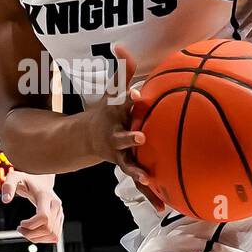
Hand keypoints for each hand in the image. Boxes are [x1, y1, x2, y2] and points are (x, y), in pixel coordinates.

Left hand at [1, 171, 63, 243]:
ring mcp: (60, 213)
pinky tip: (33, 233)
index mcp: (46, 196)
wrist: (41, 180)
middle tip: (19, 229)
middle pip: (48, 229)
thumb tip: (5, 200)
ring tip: (25, 231)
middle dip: (31, 233)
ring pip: (53, 235)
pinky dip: (43, 239)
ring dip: (37, 238)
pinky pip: (55, 236)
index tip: (21, 223)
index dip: (31, 224)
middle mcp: (56, 206)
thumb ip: (8, 186)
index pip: (43, 217)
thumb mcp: (15, 177)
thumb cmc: (27, 179)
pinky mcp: (60, 219)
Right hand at [87, 44, 162, 210]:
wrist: (88, 139)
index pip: (123, 103)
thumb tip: (120, 45)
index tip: (138, 95)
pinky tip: (163, 207)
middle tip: (140, 136)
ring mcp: (120, 155)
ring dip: (138, 172)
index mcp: (115, 115)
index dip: (129, 99)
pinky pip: (140, 182)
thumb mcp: (112, 90)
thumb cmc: (109, 111)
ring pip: (130, 165)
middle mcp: (115, 135)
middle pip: (122, 137)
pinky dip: (150, 194)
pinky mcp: (128, 167)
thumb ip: (122, 70)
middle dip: (129, 137)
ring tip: (148, 180)